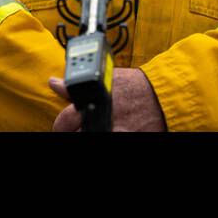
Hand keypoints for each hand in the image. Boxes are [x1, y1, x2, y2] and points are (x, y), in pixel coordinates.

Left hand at [50, 69, 166, 131]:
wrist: (162, 96)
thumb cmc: (135, 86)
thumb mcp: (106, 78)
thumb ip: (77, 84)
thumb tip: (55, 83)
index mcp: (94, 101)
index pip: (64, 120)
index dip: (61, 125)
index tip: (62, 125)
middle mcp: (102, 120)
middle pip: (73, 135)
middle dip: (70, 132)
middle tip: (74, 130)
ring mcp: (114, 132)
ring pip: (88, 137)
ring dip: (87, 133)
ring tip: (92, 128)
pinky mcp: (125, 139)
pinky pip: (105, 139)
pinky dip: (103, 134)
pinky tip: (107, 130)